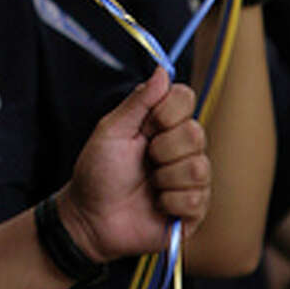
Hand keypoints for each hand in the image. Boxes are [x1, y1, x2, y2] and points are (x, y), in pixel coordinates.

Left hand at [57, 72, 209, 262]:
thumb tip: (162, 71)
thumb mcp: (112, 130)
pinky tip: (157, 204)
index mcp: (162, 124)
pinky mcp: (193, 209)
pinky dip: (169, 202)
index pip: (186, 98)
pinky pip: (196, 198)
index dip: (169, 111)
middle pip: (197, 133)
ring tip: (149, 184)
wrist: (91, 218)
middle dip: (163, 149)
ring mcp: (189, 179)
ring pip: (198, 167)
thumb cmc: (97, 173)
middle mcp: (181, 148)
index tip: (148, 125)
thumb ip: (138, 101)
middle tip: (145, 159)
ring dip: (165, 178)